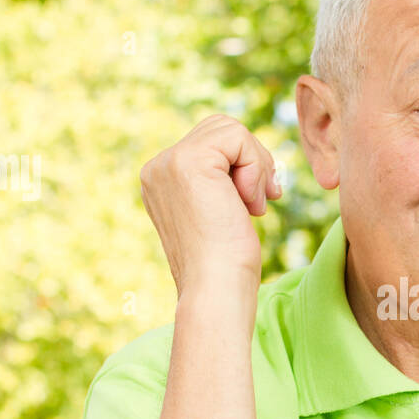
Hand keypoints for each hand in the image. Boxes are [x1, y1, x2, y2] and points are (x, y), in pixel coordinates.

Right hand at [139, 114, 282, 298]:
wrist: (216, 290)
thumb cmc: (226, 265)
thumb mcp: (219, 213)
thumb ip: (221, 183)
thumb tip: (250, 159)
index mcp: (161, 179)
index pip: (211, 142)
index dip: (245, 165)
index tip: (256, 203)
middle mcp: (158, 167)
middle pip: (221, 128)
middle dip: (253, 160)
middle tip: (261, 201)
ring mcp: (169, 162)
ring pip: (230, 129)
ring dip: (256, 165)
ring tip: (252, 205)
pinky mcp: (189, 162)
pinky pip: (238, 137)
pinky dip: (255, 168)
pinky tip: (248, 204)